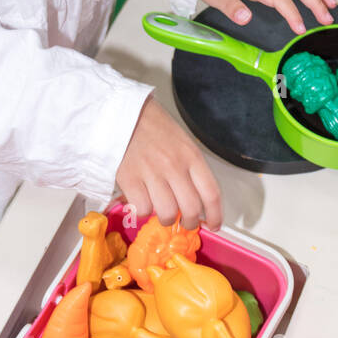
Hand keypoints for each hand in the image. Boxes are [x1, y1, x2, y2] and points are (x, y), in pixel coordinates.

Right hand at [116, 93, 221, 230]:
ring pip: (168, 214)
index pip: (211, 193)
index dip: (215, 215)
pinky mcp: (129, 179)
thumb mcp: (181, 141)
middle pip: (191, 209)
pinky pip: (143, 209)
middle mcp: (174, 166)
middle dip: (191, 223)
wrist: (121, 112)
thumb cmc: (152, 126)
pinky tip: (143, 200)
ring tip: (162, 212)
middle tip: (186, 223)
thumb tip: (196, 198)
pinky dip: (144, 210)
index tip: (213, 224)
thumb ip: (190, 168)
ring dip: (167, 219)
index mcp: (191, 155)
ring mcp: (151, 173)